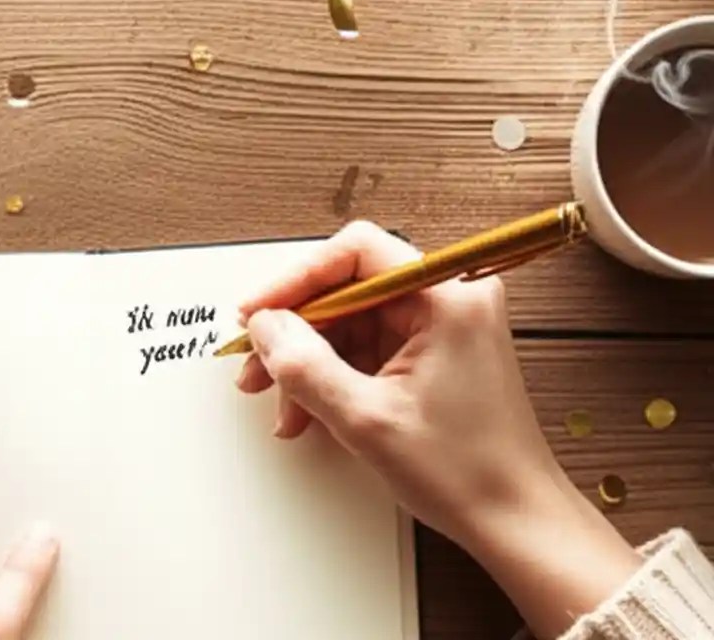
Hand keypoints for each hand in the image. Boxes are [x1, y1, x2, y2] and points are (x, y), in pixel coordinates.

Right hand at [235, 221, 640, 638]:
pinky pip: (369, 346)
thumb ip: (305, 365)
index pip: (355, 252)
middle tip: (257, 362)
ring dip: (310, 360)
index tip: (258, 311)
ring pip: (352, 322)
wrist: (515, 520)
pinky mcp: (437, 350)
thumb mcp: (365, 418)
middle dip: (297, 330)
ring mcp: (445, 325)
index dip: (295, 279)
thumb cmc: (468, 473)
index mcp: (447, 299)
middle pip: (348, 288)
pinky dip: (335, 375)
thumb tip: (265, 326)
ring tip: (284, 403)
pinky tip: (311, 408)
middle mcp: (451, 299)